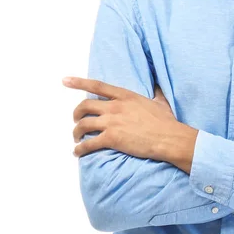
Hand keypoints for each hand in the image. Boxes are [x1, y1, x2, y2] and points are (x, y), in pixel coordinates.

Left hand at [63, 76, 196, 162]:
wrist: (168, 137)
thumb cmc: (166, 121)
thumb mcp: (160, 101)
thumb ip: (155, 93)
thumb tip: (158, 86)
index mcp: (125, 96)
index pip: (97, 86)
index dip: (79, 82)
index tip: (65, 80)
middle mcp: (115, 107)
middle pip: (84, 106)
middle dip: (76, 114)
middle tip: (77, 121)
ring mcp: (112, 122)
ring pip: (82, 125)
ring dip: (76, 133)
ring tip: (77, 139)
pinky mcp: (111, 139)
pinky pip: (88, 144)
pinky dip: (80, 149)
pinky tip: (78, 152)